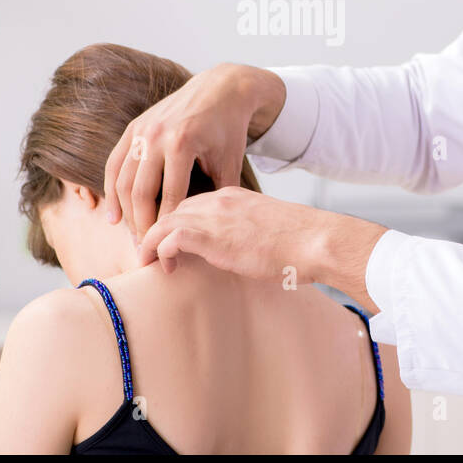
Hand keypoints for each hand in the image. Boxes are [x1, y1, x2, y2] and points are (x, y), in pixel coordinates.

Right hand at [103, 63, 285, 244]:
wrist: (220, 88)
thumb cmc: (228, 128)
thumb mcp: (229, 161)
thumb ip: (218, 194)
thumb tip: (210, 232)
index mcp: (181, 143)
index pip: (170, 196)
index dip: (168, 226)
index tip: (168, 247)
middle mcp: (156, 136)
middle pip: (140, 192)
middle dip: (142, 225)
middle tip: (146, 249)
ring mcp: (141, 130)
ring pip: (123, 180)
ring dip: (124, 212)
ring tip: (132, 235)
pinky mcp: (133, 127)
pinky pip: (114, 163)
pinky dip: (110, 190)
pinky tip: (113, 214)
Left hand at [136, 186, 321, 283]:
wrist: (314, 241)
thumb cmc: (300, 243)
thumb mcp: (266, 231)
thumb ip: (245, 234)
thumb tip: (237, 253)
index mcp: (233, 195)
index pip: (192, 202)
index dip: (176, 221)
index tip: (171, 242)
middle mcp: (219, 200)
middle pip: (173, 208)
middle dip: (157, 229)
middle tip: (151, 251)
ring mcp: (214, 215)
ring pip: (164, 220)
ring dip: (151, 241)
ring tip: (147, 261)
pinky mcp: (211, 235)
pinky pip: (169, 238)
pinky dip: (160, 251)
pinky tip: (165, 266)